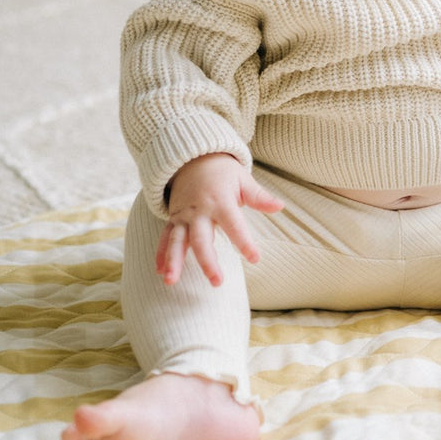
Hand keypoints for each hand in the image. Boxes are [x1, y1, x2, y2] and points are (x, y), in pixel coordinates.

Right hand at [157, 154, 284, 286]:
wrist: (193, 157)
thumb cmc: (223, 172)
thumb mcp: (242, 180)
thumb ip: (259, 196)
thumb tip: (280, 206)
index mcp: (221, 201)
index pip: (234, 225)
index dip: (244, 242)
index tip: (255, 258)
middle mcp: (199, 210)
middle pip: (202, 239)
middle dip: (207, 262)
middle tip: (217, 282)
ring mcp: (183, 215)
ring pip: (177, 240)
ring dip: (173, 261)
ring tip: (171, 281)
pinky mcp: (173, 218)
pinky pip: (165, 237)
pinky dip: (161, 254)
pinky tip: (160, 272)